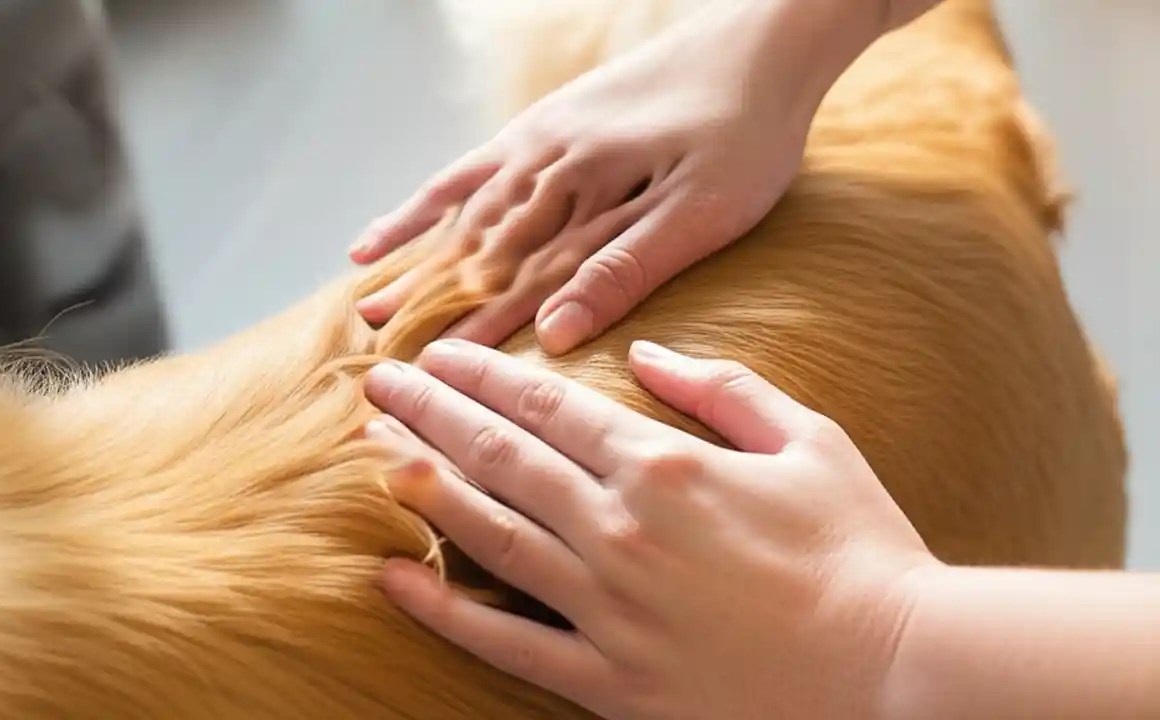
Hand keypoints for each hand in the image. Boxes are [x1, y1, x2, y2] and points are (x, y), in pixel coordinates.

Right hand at [352, 0, 866, 354]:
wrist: (757, 42)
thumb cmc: (746, 134)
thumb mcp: (702, 214)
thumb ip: (625, 273)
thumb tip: (556, 333)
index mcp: (584, 196)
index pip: (518, 282)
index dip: (476, 334)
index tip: (436, 381)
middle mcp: (546, 169)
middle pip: (476, 250)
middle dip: (428, 304)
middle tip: (379, 354)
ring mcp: (537, 143)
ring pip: (462, 213)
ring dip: (415, 258)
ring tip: (365, 299)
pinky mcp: (541, 125)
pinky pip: (468, 169)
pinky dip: (426, 201)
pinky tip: (388, 227)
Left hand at [363, 339, 936, 719]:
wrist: (900, 671)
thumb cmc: (862, 549)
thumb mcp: (809, 439)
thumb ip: (722, 386)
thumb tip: (647, 348)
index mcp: (664, 466)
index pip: (546, 405)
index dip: (481, 374)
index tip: (435, 352)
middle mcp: (620, 530)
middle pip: (498, 457)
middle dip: (429, 414)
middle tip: (374, 385)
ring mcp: (607, 610)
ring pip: (487, 533)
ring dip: (421, 486)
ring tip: (369, 452)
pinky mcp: (610, 682)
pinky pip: (507, 642)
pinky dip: (443, 611)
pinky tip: (393, 577)